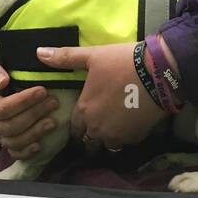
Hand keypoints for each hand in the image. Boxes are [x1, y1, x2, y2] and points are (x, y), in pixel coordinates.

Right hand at [0, 46, 59, 159]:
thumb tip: (2, 82)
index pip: (2, 109)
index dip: (24, 102)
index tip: (42, 90)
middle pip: (10, 126)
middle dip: (34, 115)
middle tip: (53, 102)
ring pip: (14, 141)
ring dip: (35, 133)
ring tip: (53, 121)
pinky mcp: (4, 138)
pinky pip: (13, 151)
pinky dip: (26, 152)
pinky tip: (40, 145)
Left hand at [37, 43, 165, 151]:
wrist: (159, 72)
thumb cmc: (122, 63)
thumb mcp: (92, 56)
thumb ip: (65, 57)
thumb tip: (38, 52)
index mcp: (84, 111)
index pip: (74, 128)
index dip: (78, 123)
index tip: (84, 117)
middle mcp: (98, 129)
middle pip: (88, 142)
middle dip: (90, 135)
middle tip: (98, 123)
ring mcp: (118, 136)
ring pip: (107, 145)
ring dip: (107, 139)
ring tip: (115, 126)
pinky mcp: (136, 138)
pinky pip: (126, 143)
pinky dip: (126, 136)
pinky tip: (130, 124)